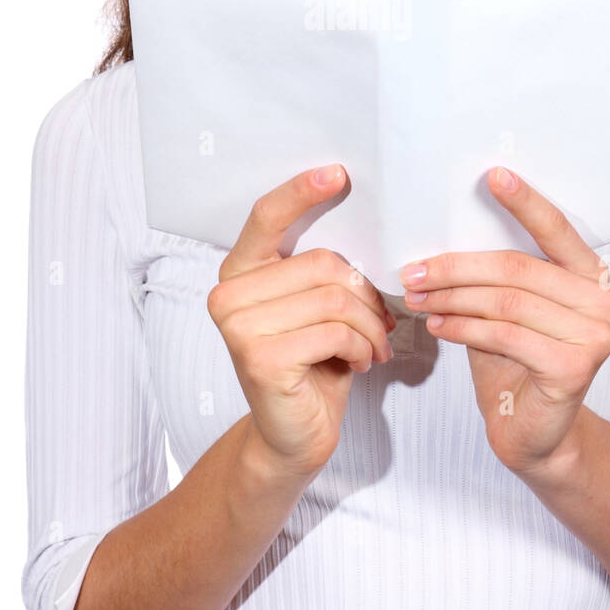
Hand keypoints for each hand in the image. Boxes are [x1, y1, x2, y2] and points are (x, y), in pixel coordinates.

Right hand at [207, 164, 395, 478]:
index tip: (337, 173)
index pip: (267, 217)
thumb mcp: (314, 308)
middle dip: (366, 295)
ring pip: (336, 298)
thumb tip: (369, 230)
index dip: (301, 191)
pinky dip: (363, 348)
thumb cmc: (313, 364)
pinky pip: (336, 332)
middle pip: (323, 263)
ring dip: (370, 326)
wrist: (294, 436)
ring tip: (372, 347)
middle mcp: (228, 294)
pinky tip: (360, 363)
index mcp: (240, 272)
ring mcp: (239, 327)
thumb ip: (320, 271)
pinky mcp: (260, 358)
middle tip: (381, 323)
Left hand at [398, 167, 609, 478]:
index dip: (526, 203)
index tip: (494, 176)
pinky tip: (438, 326)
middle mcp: (603, 301)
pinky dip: (464, 328)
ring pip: (507, 301)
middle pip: (518, 268)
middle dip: (458, 267)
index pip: (558, 231)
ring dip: (453, 297)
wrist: (532, 432)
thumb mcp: (505, 310)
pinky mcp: (575, 367)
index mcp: (591, 277)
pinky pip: (505, 335)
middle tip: (415, 270)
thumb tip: (445, 238)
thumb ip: (494, 276)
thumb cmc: (515, 363)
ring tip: (419, 298)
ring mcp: (595, 336)